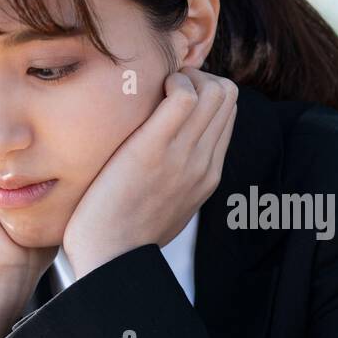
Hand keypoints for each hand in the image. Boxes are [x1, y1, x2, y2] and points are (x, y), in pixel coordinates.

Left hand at [62, 67, 237, 278]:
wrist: (110, 260)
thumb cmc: (123, 235)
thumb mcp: (165, 208)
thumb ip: (176, 180)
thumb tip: (167, 162)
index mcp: (208, 175)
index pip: (227, 114)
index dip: (202, 93)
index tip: (171, 97)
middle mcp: (204, 162)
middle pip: (227, 96)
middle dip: (198, 78)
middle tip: (164, 89)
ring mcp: (184, 156)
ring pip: (215, 91)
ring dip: (186, 77)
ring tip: (156, 91)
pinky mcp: (155, 150)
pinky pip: (185, 96)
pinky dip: (173, 82)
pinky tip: (148, 94)